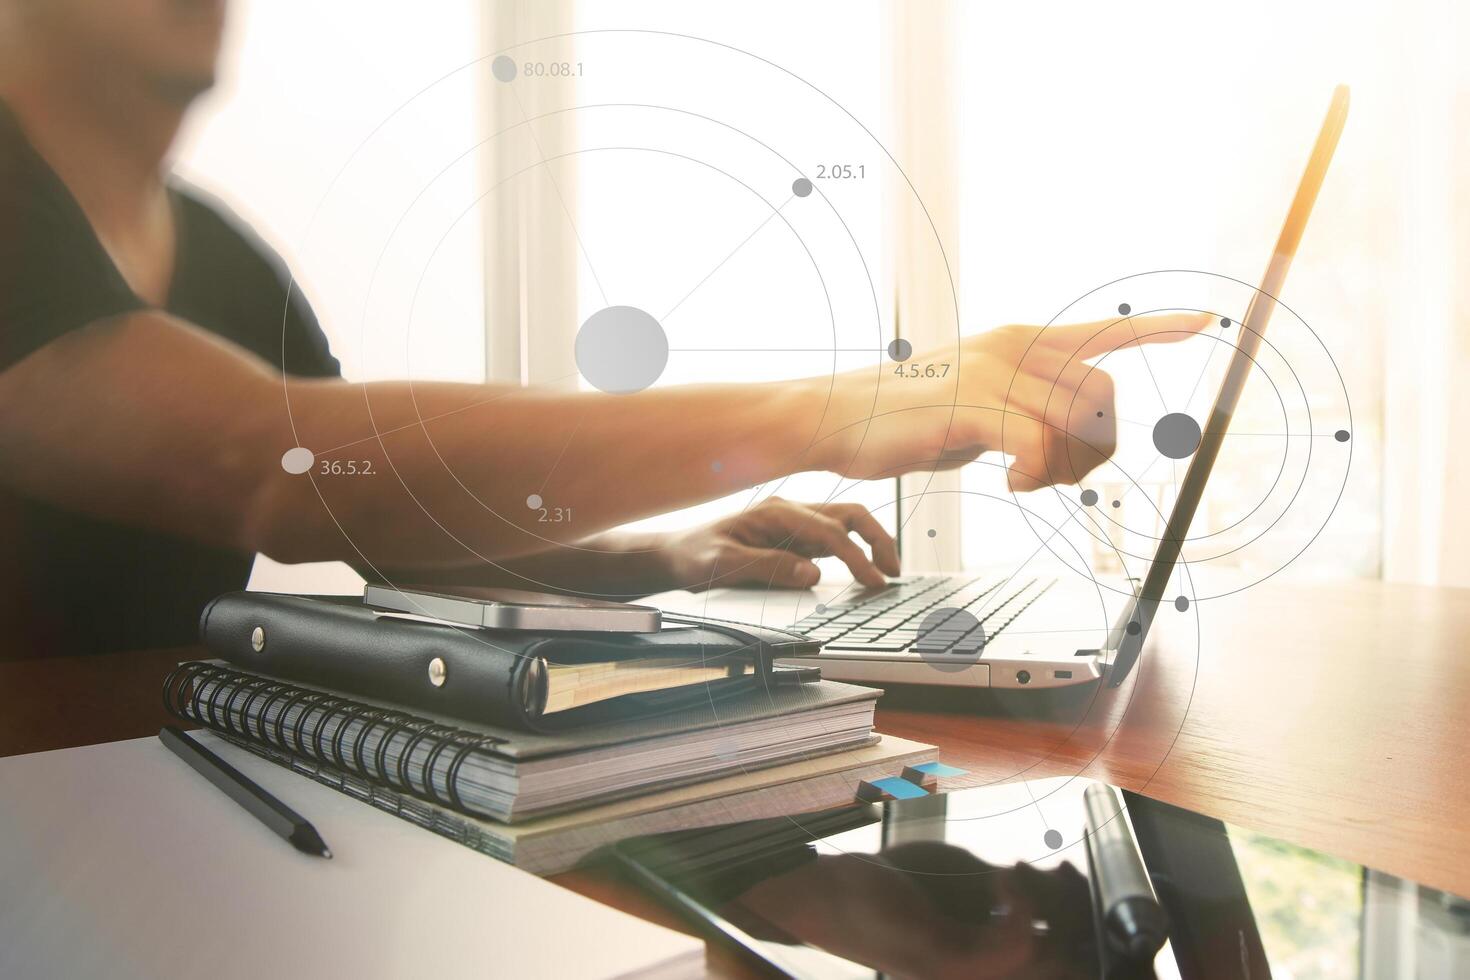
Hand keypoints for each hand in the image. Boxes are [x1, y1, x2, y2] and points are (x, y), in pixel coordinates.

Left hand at [661, 497, 899, 589]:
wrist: (676, 555)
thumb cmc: (695, 556)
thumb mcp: (724, 564)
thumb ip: (768, 567)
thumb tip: (813, 575)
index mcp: (776, 512)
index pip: (830, 532)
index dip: (857, 556)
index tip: (874, 582)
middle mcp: (790, 512)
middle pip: (849, 515)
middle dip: (877, 539)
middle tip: (893, 572)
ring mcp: (794, 525)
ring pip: (845, 525)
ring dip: (870, 544)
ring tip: (886, 573)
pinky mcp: (793, 540)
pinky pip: (832, 542)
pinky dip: (854, 554)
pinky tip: (862, 574)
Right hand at [812, 312, 1209, 490]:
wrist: (836, 417)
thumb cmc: (901, 416)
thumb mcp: (972, 401)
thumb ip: (1017, 405)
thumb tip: (1052, 435)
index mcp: (1016, 341)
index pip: (1103, 331)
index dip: (1157, 329)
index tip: (1204, 323)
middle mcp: (1013, 347)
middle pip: (1102, 395)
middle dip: (1099, 448)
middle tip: (1059, 477)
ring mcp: (995, 373)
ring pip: (1079, 422)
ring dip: (1067, 467)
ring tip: (1028, 481)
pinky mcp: (974, 407)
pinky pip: (1041, 447)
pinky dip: (1037, 476)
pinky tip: (1009, 484)